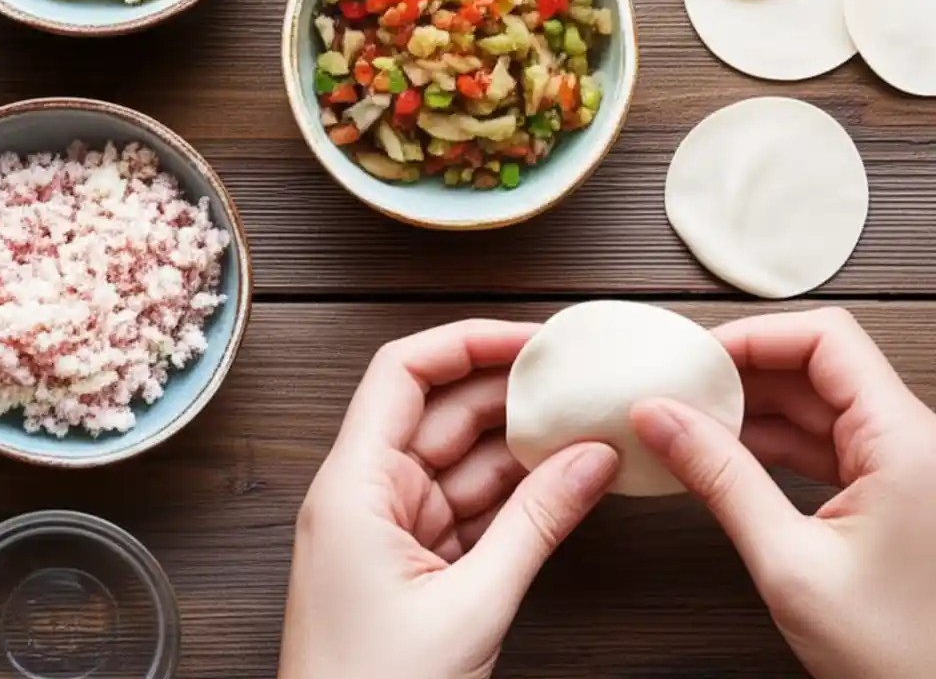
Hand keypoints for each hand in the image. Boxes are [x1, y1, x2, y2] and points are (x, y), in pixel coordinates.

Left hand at [279, 320, 618, 678]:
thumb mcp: (472, 604)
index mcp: (352, 486)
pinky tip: (562, 482)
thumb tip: (591, 459)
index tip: (532, 339)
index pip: (402, 373)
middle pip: (438, 413)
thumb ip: (537, 524)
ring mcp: (388, 530)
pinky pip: (468, 509)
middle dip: (510, 395)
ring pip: (459, 462)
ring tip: (588, 429)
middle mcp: (364, 495)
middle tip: (580, 383)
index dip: (467, 343)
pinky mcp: (412, 565)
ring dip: (520, 448)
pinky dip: (513, 498)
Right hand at [630, 308, 935, 678]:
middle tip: (678, 390)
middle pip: (819, 368)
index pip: (827, 339)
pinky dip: (774, 446)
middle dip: (742, 374)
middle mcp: (916, 445)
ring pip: (820, 408)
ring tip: (689, 426)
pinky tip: (726, 458)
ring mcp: (907, 470)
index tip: (695, 358)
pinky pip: (828, 446)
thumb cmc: (901, 654)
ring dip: (753, 412)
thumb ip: (720, 479)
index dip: (754, 336)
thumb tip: (662, 419)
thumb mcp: (789, 562)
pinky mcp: (894, 497)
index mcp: (909, 444)